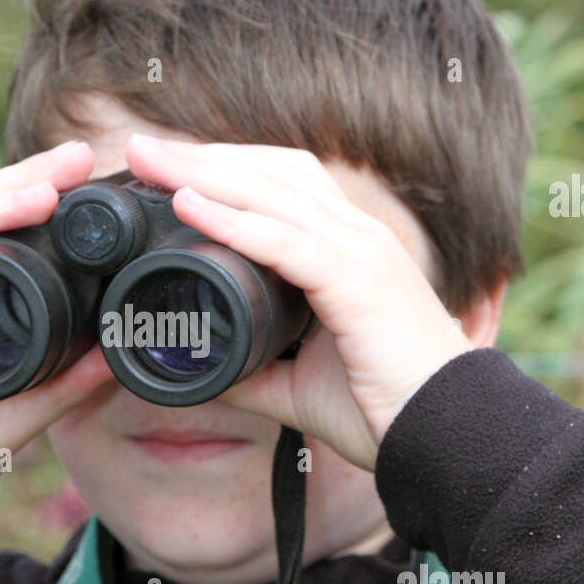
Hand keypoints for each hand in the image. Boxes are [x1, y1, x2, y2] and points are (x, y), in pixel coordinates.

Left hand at [126, 134, 473, 470]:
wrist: (445, 436)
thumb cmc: (384, 408)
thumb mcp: (299, 389)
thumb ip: (253, 373)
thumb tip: (203, 374)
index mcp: (346, 250)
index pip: (279, 184)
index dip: (221, 169)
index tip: (162, 167)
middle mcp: (356, 237)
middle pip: (269, 172)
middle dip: (201, 156)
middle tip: (139, 146)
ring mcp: (361, 254)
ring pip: (272, 193)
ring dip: (205, 173)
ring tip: (150, 161)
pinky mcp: (360, 283)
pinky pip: (288, 241)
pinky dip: (236, 222)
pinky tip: (192, 206)